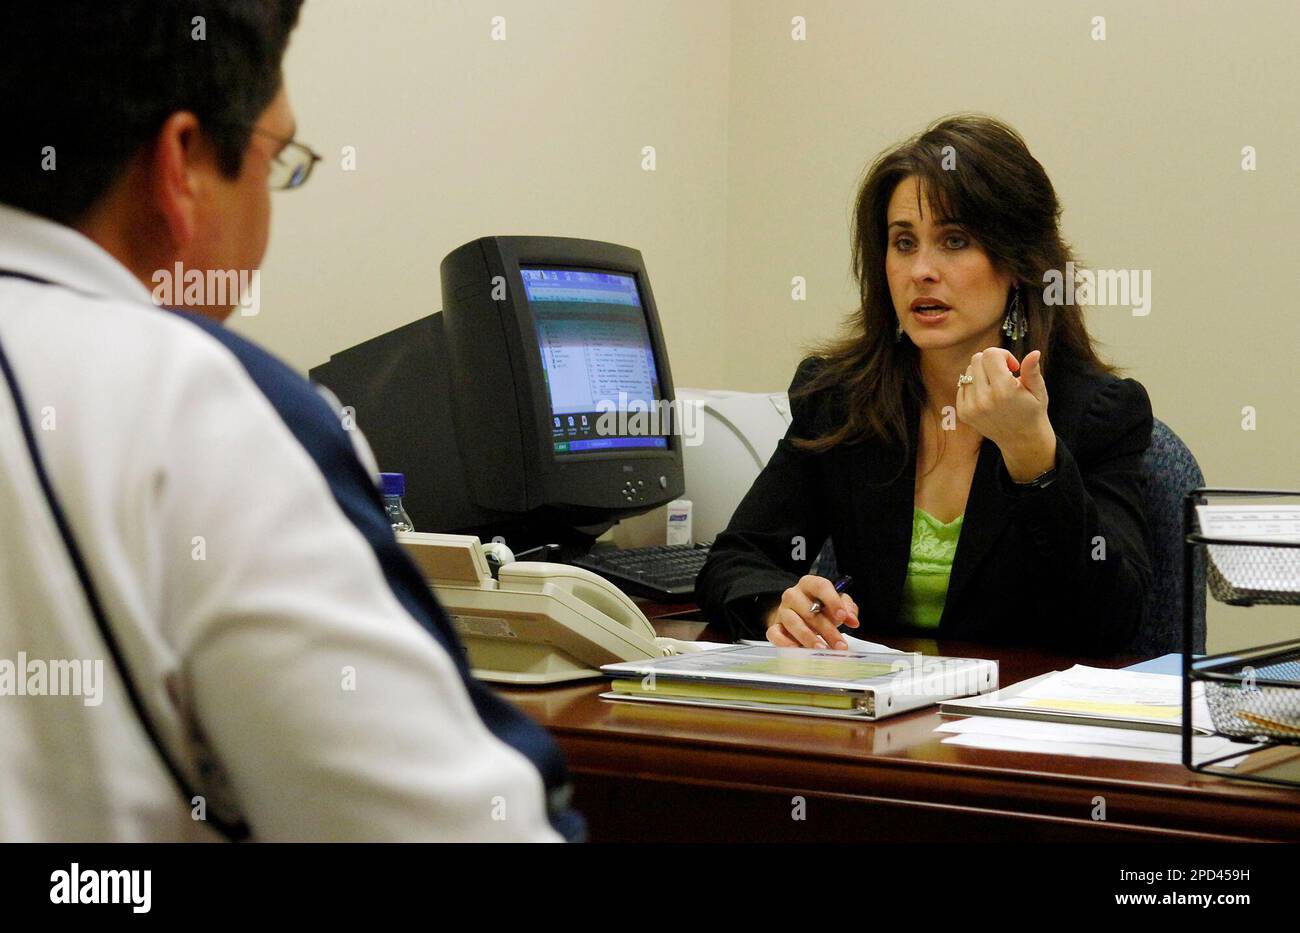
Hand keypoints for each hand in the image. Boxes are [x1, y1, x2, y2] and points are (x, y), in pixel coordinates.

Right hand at [764, 575, 859, 648]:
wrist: (797, 613)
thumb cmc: (820, 607)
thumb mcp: (836, 602)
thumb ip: (847, 608)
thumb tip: (852, 620)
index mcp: (809, 584)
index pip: (820, 587)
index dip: (833, 601)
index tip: (843, 617)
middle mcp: (793, 595)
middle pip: (809, 611)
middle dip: (827, 630)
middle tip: (840, 646)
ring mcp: (782, 610)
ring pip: (793, 623)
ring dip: (809, 638)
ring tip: (822, 650)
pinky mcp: (774, 626)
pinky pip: (775, 633)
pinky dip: (785, 643)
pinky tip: (799, 651)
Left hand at [956, 348, 1055, 479]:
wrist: (1021, 440)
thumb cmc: (1032, 412)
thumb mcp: (1038, 391)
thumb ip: (1032, 371)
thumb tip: (1034, 353)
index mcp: (1004, 391)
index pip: (991, 354)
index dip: (1003, 355)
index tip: (1012, 366)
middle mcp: (984, 399)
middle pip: (977, 359)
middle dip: (992, 361)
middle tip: (1004, 374)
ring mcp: (971, 407)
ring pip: (968, 371)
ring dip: (982, 373)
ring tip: (996, 385)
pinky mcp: (963, 412)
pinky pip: (961, 385)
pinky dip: (973, 385)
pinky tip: (987, 394)